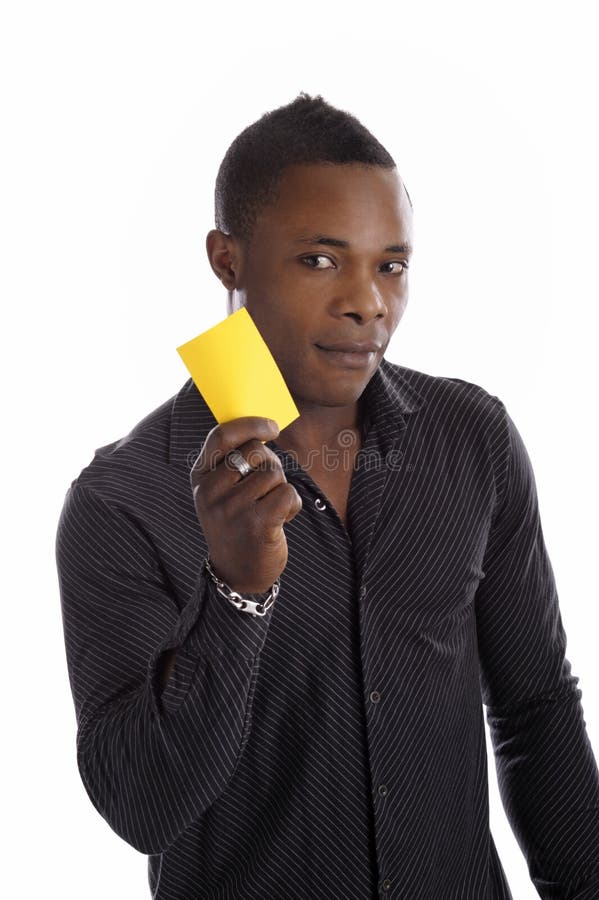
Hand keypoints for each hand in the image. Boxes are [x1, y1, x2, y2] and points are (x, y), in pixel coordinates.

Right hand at [190, 417, 301, 593]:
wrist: (238, 573)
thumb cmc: (237, 522)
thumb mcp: (223, 491)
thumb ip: (233, 461)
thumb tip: (263, 427)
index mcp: (200, 478)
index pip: (222, 436)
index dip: (250, 425)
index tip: (272, 426)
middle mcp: (211, 492)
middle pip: (256, 452)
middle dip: (271, 464)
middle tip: (268, 487)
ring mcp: (232, 509)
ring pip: (274, 473)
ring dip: (281, 488)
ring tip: (270, 509)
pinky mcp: (256, 524)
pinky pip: (287, 493)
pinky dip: (292, 505)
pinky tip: (281, 520)